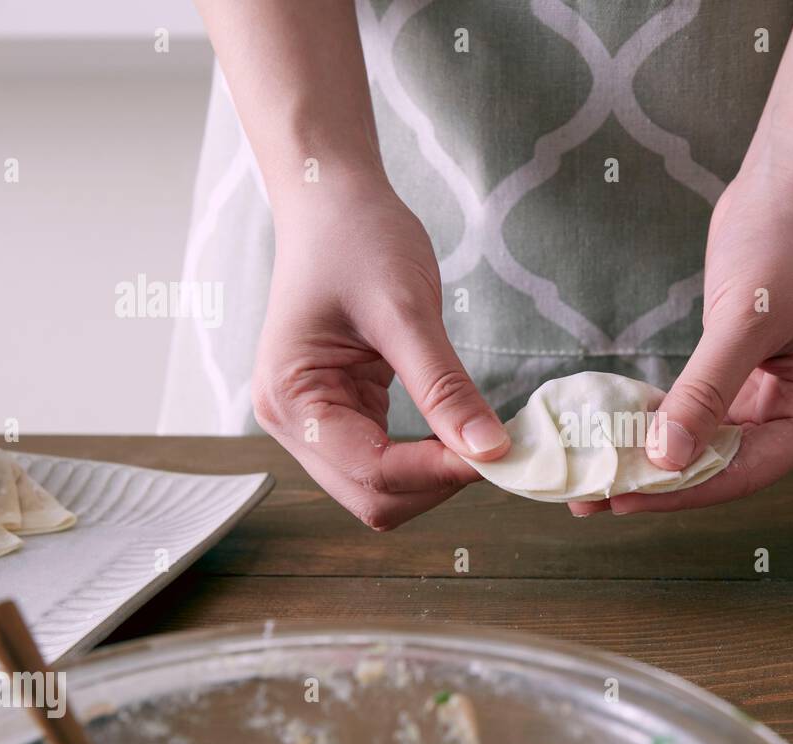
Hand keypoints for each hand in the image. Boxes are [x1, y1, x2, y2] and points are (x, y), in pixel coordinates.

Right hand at [252, 176, 509, 529]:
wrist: (333, 198)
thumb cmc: (357, 238)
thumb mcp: (406, 311)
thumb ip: (445, 387)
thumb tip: (491, 451)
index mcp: (291, 399)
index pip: (372, 473)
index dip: (440, 474)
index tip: (501, 454)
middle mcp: (291, 422)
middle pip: (372, 496)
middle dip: (437, 483)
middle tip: (497, 450)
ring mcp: (312, 421)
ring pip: (380, 488)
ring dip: (433, 476)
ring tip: (481, 438)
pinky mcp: (338, 412)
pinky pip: (386, 460)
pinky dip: (426, 457)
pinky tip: (458, 429)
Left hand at [571, 158, 792, 516]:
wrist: (790, 184)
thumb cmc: (783, 243)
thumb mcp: (743, 320)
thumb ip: (706, 392)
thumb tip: (667, 458)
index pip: (745, 470)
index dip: (682, 489)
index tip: (623, 497)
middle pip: (723, 467)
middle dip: (659, 483)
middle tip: (591, 497)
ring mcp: (770, 397)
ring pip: (705, 446)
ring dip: (651, 461)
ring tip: (590, 479)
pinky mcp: (740, 377)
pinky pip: (696, 416)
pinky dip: (657, 426)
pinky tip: (615, 438)